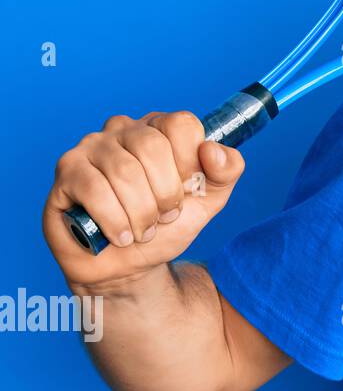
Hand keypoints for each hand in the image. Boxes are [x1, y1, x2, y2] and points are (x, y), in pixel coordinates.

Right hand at [42, 111, 244, 289]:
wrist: (130, 266)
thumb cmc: (166, 225)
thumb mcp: (209, 199)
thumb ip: (226, 171)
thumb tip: (212, 149)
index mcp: (160, 128)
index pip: (181, 124)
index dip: (190, 164)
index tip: (187, 191)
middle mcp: (124, 129)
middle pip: (152, 146)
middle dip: (166, 193)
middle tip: (165, 216)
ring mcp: (91, 147)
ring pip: (124, 172)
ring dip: (141, 213)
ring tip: (143, 230)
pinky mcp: (67, 172)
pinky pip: (95, 190)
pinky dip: (115, 221)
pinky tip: (120, 236)